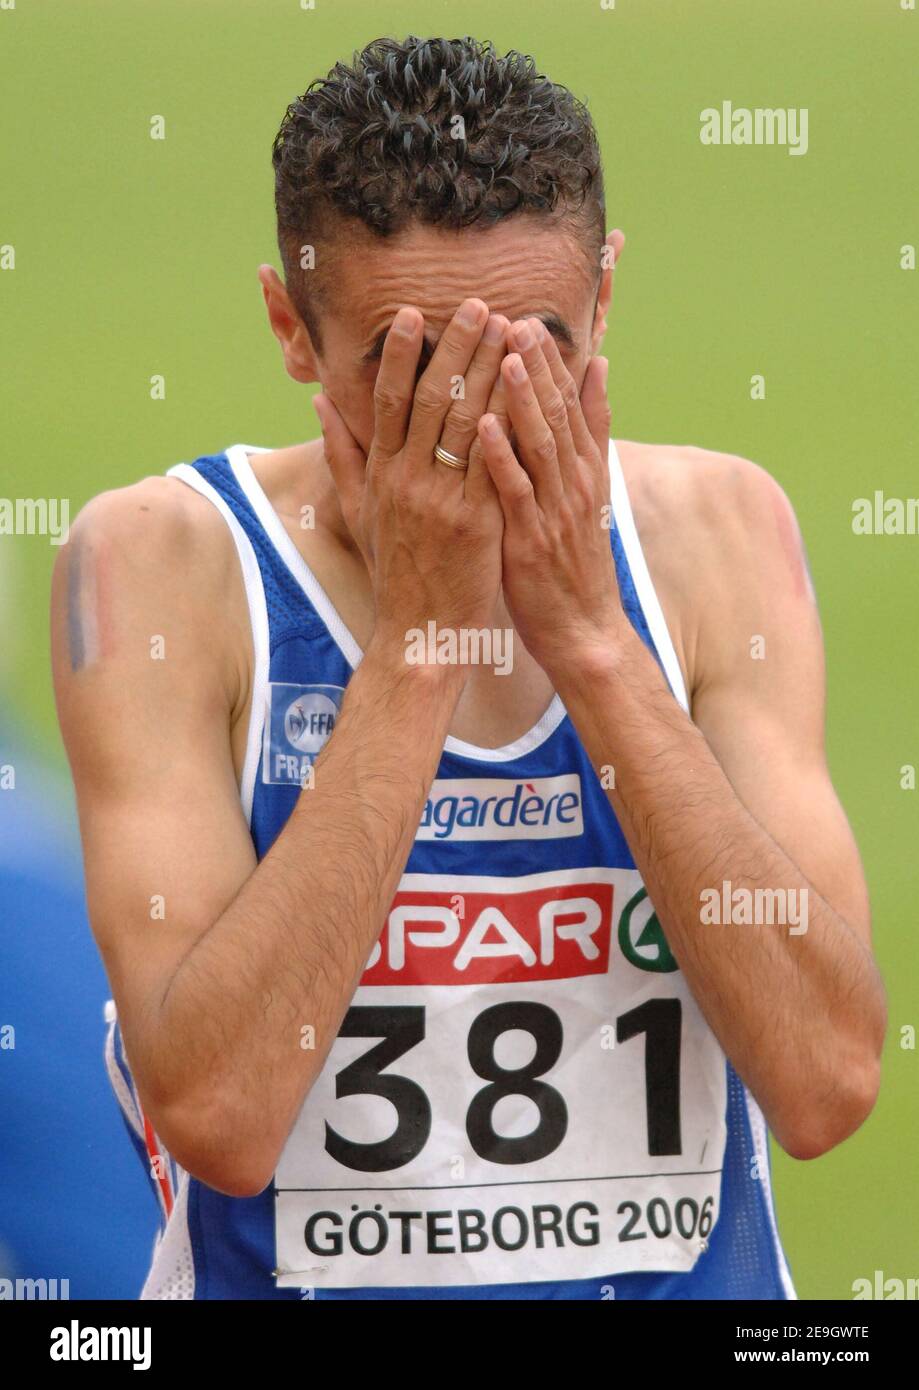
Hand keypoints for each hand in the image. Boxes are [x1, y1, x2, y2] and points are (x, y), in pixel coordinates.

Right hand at [315, 300, 509, 662]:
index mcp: (381, 474)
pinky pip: (495, 459)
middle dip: (457, 346)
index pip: (387, 398)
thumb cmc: (396, 577)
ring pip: (467, 419)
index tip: (414, 312)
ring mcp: (441, 498)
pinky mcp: (476, 520)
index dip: (400, 353)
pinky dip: (510, 419)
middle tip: (480, 304)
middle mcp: (407, 479)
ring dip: (491, 368)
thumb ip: (342, 456)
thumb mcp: (359, 515)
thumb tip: (320, 404)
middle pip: (432, 397)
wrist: (419, 637)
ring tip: (511, 330)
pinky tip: (527, 387)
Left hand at [475, 318, 625, 682]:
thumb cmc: (572, 562)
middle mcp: (573, 483)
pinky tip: (484, 427)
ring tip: (506, 353)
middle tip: (517, 317)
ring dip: (523, 398)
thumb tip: (598, 369)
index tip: (529, 318)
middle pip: (557, 413)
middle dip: (538, 365)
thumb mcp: (589, 492)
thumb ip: (591, 431)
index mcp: (583, 470)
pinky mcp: (532, 539)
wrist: (584, 630)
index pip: (569, 404)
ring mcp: (554, 510)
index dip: (551, 362)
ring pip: (540, 444)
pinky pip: (516, 492)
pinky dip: (502, 458)